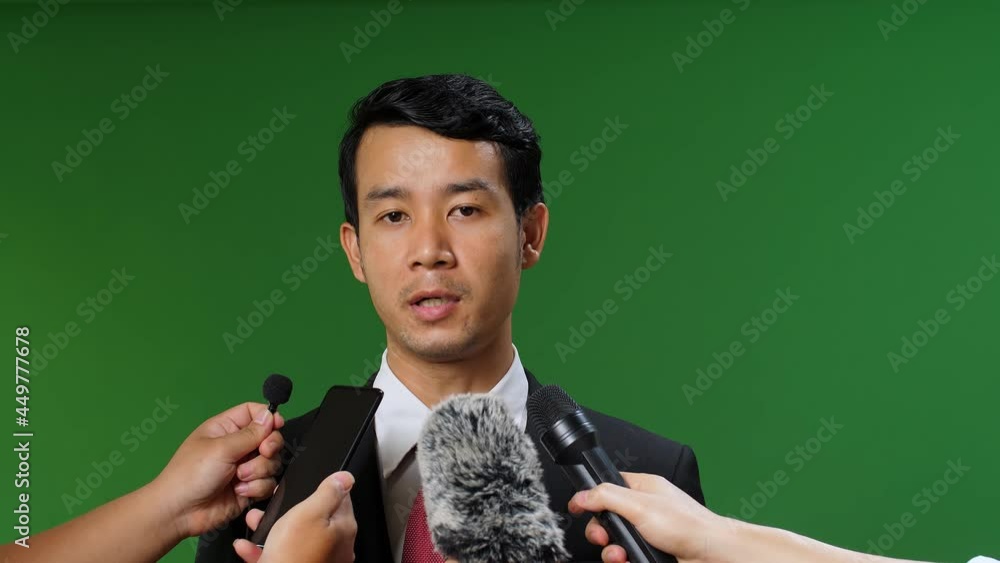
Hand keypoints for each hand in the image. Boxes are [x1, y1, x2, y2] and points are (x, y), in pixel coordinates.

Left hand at [149, 402, 285, 538]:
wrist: (180, 512)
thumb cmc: (192, 473)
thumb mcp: (221, 448)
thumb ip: (250, 433)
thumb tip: (271, 416)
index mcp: (227, 428)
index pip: (255, 413)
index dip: (268, 417)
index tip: (277, 425)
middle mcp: (238, 446)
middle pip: (270, 437)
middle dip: (269, 446)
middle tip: (263, 452)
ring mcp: (245, 467)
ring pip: (272, 462)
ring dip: (258, 470)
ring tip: (238, 478)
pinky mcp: (250, 488)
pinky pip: (268, 483)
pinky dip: (256, 487)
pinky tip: (239, 491)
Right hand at [233, 471, 357, 562]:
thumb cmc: (295, 556)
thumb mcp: (310, 513)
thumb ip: (328, 492)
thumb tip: (346, 477)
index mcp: (342, 529)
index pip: (339, 498)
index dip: (319, 488)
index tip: (302, 485)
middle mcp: (334, 547)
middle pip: (312, 518)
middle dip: (287, 509)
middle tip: (272, 504)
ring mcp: (316, 561)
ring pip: (292, 537)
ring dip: (271, 528)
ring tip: (255, 521)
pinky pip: (279, 556)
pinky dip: (263, 550)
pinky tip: (248, 547)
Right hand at [568, 472, 725, 562]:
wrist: (711, 556)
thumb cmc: (688, 526)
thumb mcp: (640, 505)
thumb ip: (607, 497)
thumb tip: (582, 496)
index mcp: (643, 489)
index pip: (608, 487)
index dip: (592, 498)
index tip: (579, 508)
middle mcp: (644, 510)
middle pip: (607, 518)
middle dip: (601, 531)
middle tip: (604, 537)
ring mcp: (647, 533)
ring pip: (615, 542)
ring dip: (612, 551)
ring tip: (620, 554)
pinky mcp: (650, 552)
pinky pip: (626, 557)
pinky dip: (623, 561)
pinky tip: (629, 561)